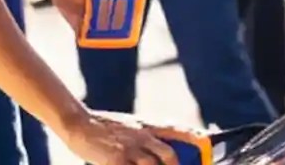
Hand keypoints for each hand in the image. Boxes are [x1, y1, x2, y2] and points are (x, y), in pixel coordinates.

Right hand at [61, 109, 183, 164]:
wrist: (79, 124)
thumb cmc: (106, 127)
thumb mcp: (131, 125)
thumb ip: (149, 135)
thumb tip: (166, 150)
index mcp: (147, 125)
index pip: (178, 130)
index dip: (195, 139)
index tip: (205, 143)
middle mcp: (142, 136)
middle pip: (169, 154)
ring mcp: (129, 149)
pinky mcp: (115, 160)